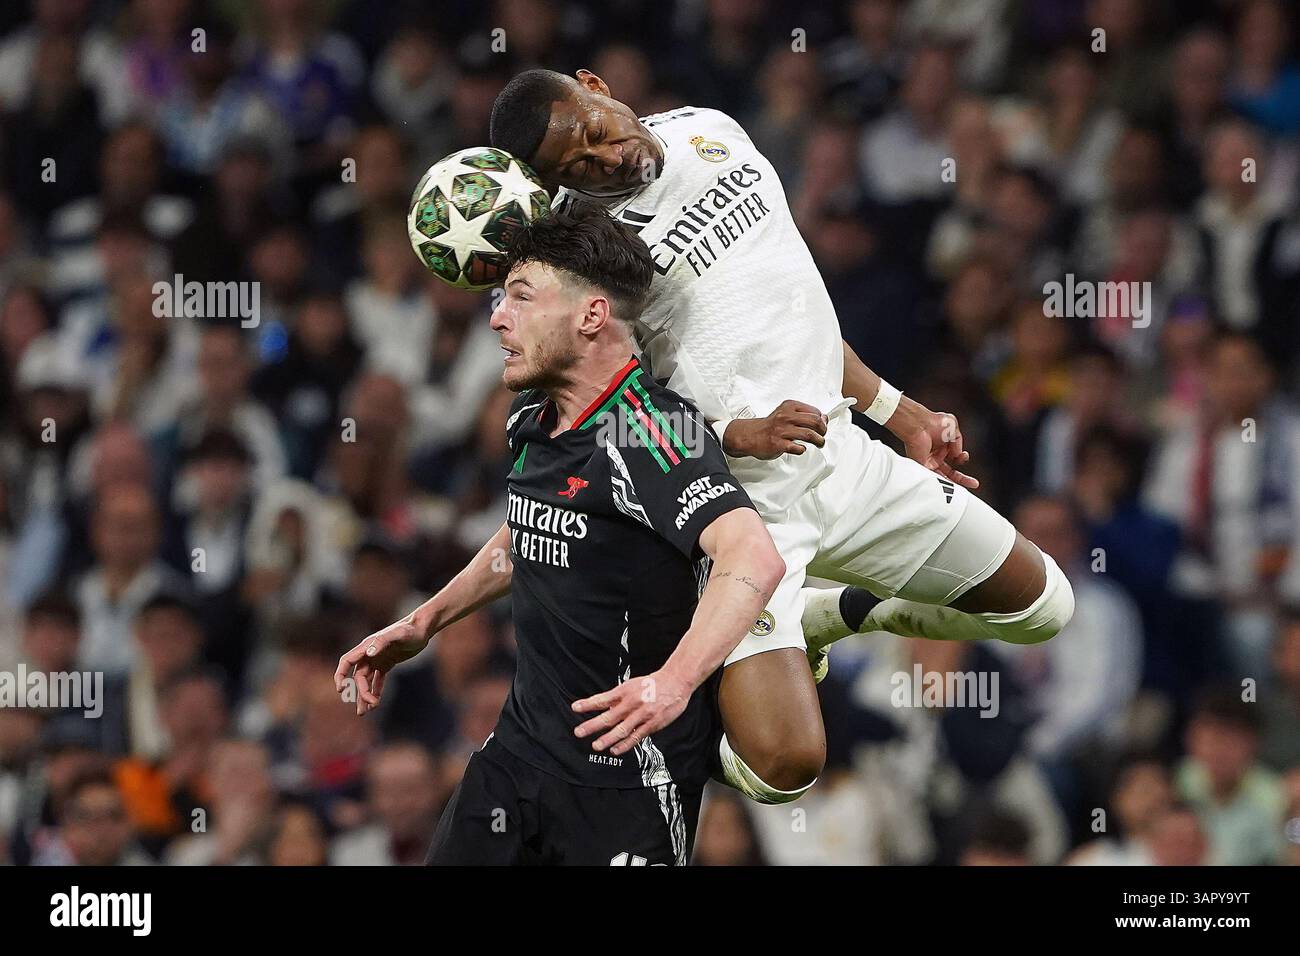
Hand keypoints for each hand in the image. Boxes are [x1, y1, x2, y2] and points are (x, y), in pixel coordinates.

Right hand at [334, 616, 429, 715]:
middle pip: (358, 677)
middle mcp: (369, 653)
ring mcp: (378, 659)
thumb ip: (382, 641)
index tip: (341, 690)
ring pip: (366, 680)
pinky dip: (376, 691)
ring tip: (366, 711)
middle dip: (362, 693)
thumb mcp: (398, 634)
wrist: (422, 628)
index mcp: (367, 646)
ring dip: (365, 695)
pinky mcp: (387, 663)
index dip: (340, 675)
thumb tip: (369, 653)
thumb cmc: (410, 630)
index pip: (346, 661)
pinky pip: (378, 680)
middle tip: (370, 706)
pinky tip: (376, 702)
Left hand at [571, 669, 692, 755]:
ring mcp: (642, 714)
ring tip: (596, 746)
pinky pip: (636, 737)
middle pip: (608, 717)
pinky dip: (625, 745)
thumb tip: (603, 708)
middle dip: (592, 726)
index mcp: (625, 691)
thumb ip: (618, 697)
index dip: (588, 704)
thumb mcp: (631, 685)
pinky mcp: (652, 724)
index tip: (575, 708)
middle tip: (579, 732)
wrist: (675, 682)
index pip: (602, 699)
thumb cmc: (652, 684)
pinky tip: (615, 750)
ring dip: (607, 739)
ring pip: (621, 730)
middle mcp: (632, 703)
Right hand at [722, 400, 826, 458]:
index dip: (822, 420)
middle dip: (823, 430)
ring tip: (819, 443)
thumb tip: (824, 418)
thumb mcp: (787, 413)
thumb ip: (804, 415)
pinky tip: (801, 449)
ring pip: (809, 435)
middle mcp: (786, 416)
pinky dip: (802, 449)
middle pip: (814, 422)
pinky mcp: (778, 443)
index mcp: (789, 406)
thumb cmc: (770, 426)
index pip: (814, 411)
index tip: (823, 425)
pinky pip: (797, 448)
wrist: (750, 435)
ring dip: (818, 441)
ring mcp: (782, 430)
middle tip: (823, 435)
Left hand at [888, 397, 978, 489]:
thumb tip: (959, 456)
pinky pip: (933, 478)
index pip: (955, 458)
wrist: (920, 425)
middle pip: (950, 472)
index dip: (961, 459)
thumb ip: (958, 444)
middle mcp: (934, 455)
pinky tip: (952, 484)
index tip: (963, 456)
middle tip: (973, 483)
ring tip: (964, 487)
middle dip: (962, 479)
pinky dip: (943, 482)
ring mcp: (928, 462)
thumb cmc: (933, 423)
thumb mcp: (954, 430)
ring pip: (943, 477)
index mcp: (942, 446)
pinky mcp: (922, 467)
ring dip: (954, 483)